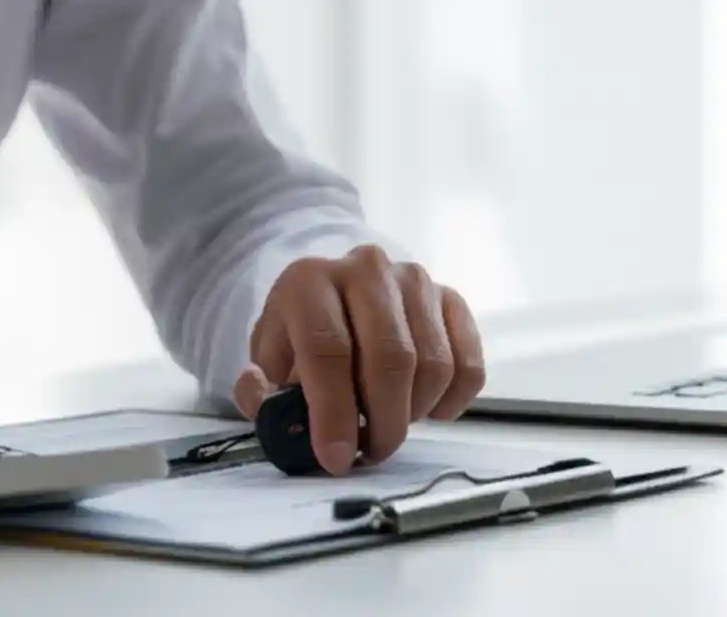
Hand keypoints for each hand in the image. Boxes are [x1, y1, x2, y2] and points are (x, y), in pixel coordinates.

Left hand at [233, 245, 484, 474]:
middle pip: (390, 357)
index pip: (327, 350)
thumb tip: (267, 403)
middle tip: (372, 452)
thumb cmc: (300, 336)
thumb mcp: (268, 360)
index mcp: (308, 281)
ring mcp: (415, 281)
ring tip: (388, 425)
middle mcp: (365, 269)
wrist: (336, 297)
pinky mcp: (451, 299)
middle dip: (384, 421)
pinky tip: (427, 411)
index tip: (336, 457)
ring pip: (433, 363)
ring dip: (414, 412)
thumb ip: (258, 390)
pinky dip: (452, 400)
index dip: (333, 412)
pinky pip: (467, 363)